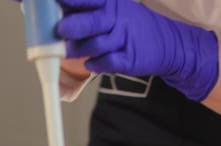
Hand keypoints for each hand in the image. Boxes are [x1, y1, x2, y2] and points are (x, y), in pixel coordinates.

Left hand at [55, 0, 218, 100]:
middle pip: (93, 21)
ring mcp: (124, 38)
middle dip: (75, 25)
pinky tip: (90, 64)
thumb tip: (53, 12)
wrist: (167, 43)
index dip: (72, 0)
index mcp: (110, 3)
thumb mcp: (111, 9)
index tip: (54, 1)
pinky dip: (96, 64)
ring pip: (97, 45)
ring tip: (66, 52)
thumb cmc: (127, 26)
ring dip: (78, 50)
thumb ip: (84, 10)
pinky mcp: (129, 58)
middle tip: (60, 29)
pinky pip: (108, 62)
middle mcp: (117, 18)